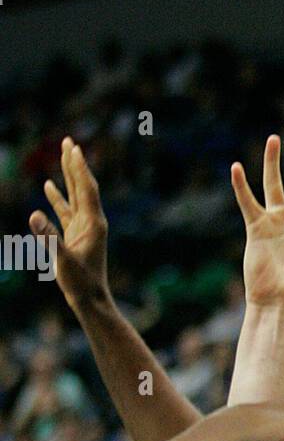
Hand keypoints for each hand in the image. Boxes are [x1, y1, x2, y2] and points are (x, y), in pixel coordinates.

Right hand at [34, 138, 109, 309]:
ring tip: (62, 155)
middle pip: (82, 186)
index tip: (73, 148)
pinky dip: (57, 197)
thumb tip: (34, 215)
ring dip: (68, 175)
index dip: (79, 168)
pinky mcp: (75, 234)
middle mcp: (91, 221)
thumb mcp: (62, 260)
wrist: (90, 299)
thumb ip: (48, 238)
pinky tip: (48, 186)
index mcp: (93, 223)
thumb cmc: (80, 282)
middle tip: (68, 141)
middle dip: (74, 163)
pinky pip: (65, 210)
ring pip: (74, 195)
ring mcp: (83, 227)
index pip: (86, 189)